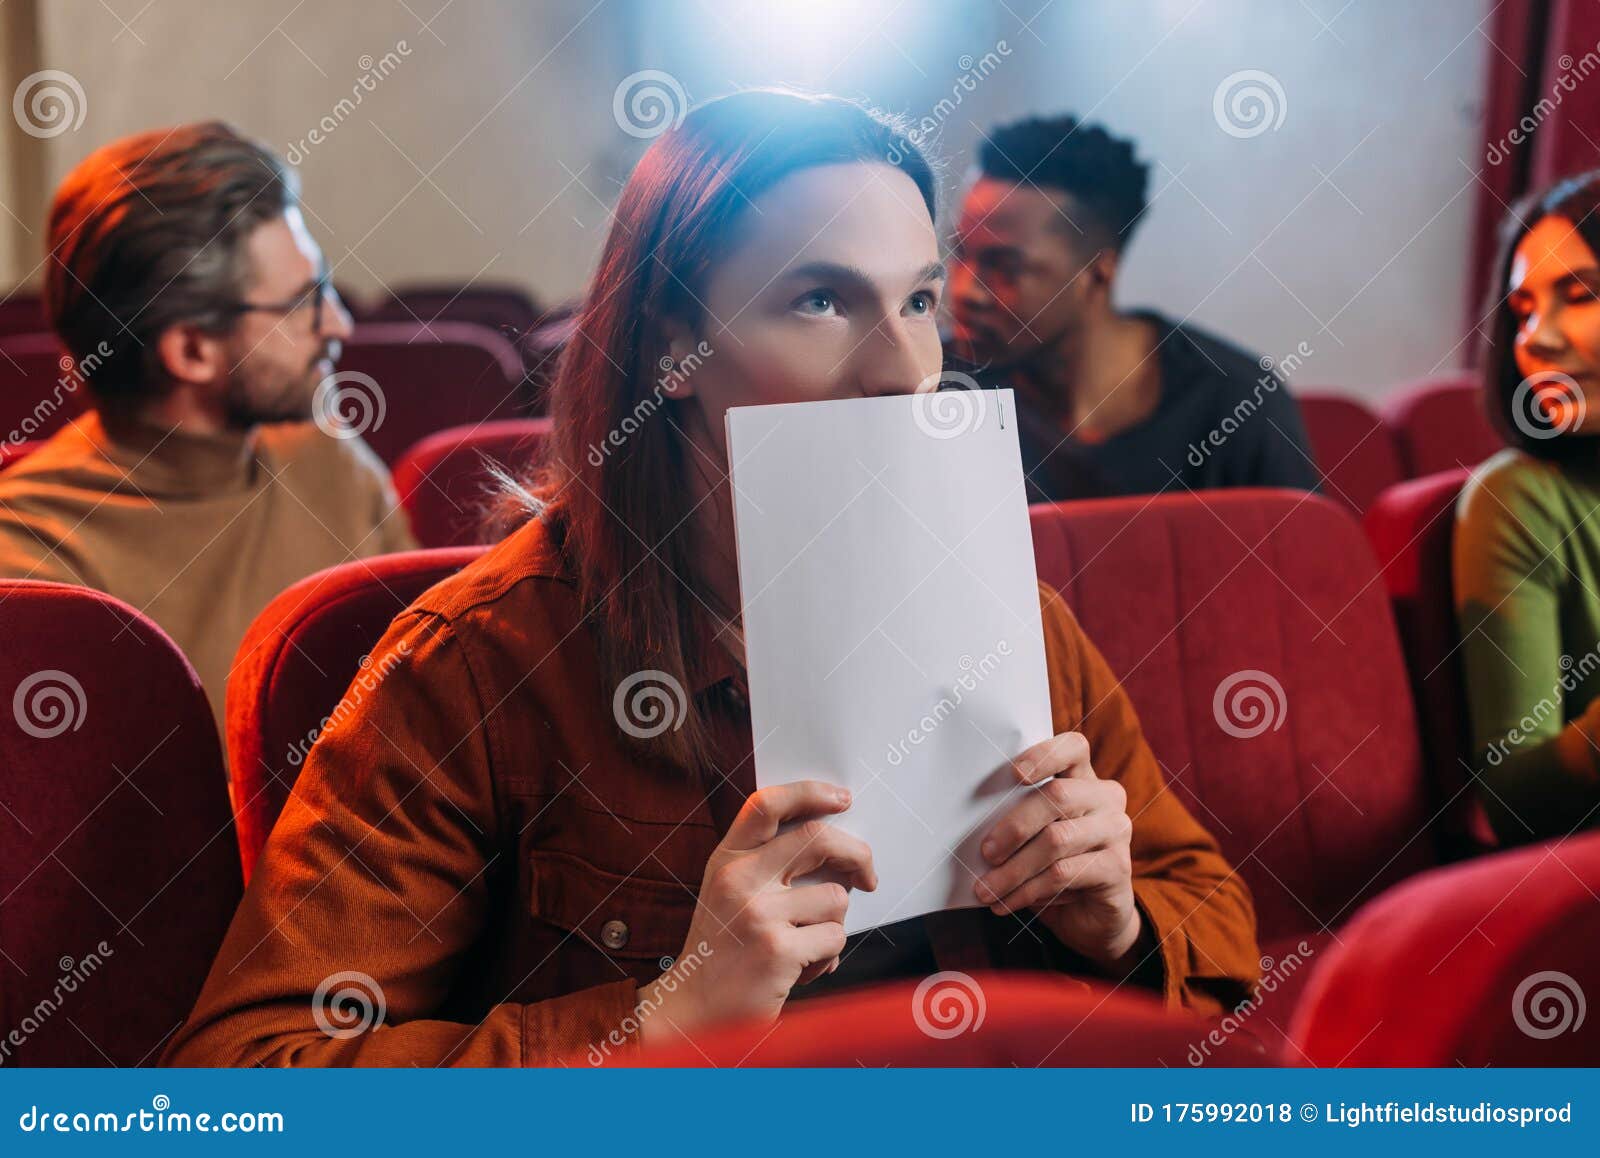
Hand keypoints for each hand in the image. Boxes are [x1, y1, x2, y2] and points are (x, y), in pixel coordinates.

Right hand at [636, 780, 875, 1044]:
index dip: (810, 793)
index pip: (767, 804)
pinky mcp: (777, 950)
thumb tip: (837, 848)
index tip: (842, 799)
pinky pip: (834, 938)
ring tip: (804, 946)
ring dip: (833, 926)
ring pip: (835, 898)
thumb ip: (767, 863)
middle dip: (857, 855)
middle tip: (868, 875)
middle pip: (817, 838)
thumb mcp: (729, 893)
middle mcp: (738, 880)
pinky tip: (801, 969)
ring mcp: (757, 914)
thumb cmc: (722, 952)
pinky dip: (828, 957)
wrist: (693, 1013)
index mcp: (727, 860)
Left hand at [973, 732, 1141, 968]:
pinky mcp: (1118, 867)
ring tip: (986, 890)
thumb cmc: (1052, 864)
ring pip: (1058, 840)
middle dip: (1014, 826)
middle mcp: (1106, 797)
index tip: (1013, 774)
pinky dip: (1028, 890)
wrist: (1090, 914)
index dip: (1045, 754)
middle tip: (985, 854)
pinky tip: (1007, 903)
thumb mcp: (1034, 835)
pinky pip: (1065, 874)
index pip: (1073, 747)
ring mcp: (1117, 830)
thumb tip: (971, 823)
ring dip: (1014, 869)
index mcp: (1083, 778)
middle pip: (1058, 796)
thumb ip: (1017, 817)